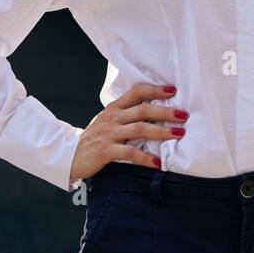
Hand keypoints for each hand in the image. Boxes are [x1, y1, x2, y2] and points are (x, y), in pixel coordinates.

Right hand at [68, 83, 187, 184]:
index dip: (155, 89)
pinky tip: (158, 162)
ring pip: (139, 129)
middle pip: (143, 110)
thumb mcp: (108, 121)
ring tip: (178, 134)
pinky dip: (146, 158)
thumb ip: (126, 115)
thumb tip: (153, 112)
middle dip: (165, 111)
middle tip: (184, 115)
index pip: (136, 92)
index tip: (173, 90)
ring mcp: (109, 134)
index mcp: (114, 108)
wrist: (70, 155)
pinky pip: (129, 153)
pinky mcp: (106, 151)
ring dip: (161, 131)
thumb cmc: (94, 138)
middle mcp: (113, 118)